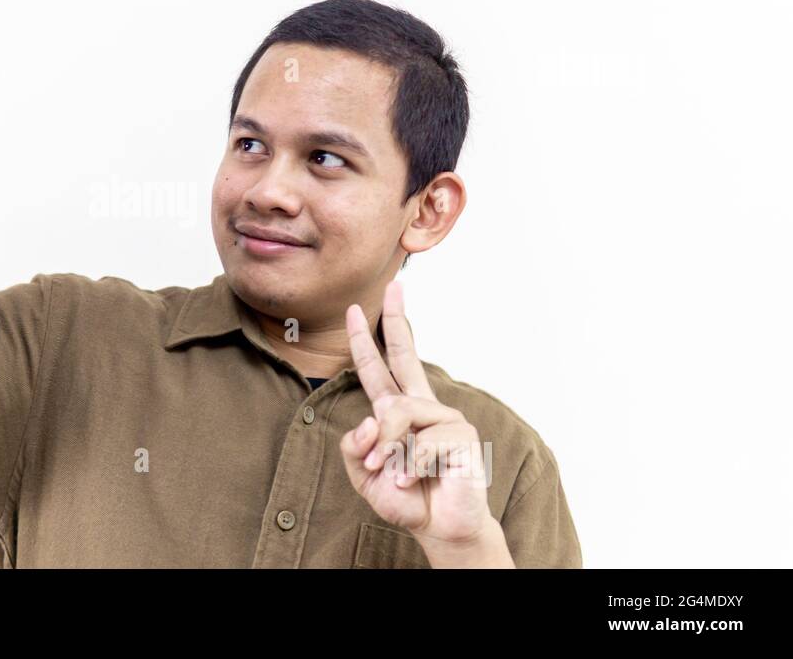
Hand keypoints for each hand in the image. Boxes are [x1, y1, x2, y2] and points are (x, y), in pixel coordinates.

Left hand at [338, 281, 505, 563]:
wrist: (440, 529)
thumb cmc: (407, 500)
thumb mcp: (365, 475)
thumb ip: (354, 448)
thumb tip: (368, 419)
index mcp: (398, 413)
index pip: (379, 370)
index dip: (365, 341)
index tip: (356, 310)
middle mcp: (422, 408)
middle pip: (405, 355)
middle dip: (396, 320)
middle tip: (393, 287)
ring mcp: (444, 419)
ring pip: (397, 414)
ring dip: (386, 450)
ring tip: (391, 475)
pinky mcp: (461, 436)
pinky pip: (420, 443)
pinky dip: (408, 467)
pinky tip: (413, 480)